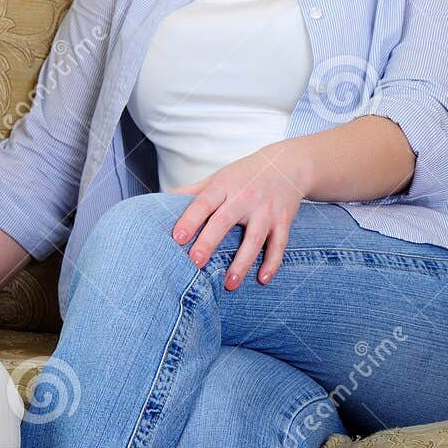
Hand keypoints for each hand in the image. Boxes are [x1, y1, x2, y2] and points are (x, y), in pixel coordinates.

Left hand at [165, 141, 309, 289]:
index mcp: (224, 187)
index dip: (190, 219)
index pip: (203, 203)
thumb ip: (192, 192)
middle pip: (224, 221)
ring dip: (242, 262)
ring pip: (254, 238)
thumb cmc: (244, 175)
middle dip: (209, 242)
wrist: (287, 163)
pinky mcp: (283, 221)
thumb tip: (161, 201)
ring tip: (229, 284)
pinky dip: (272, 262)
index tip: (177, 238)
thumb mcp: (218, 178)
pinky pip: (279, 244)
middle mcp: (244, 197)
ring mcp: (265, 210)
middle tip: (195, 263)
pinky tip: (262, 279)